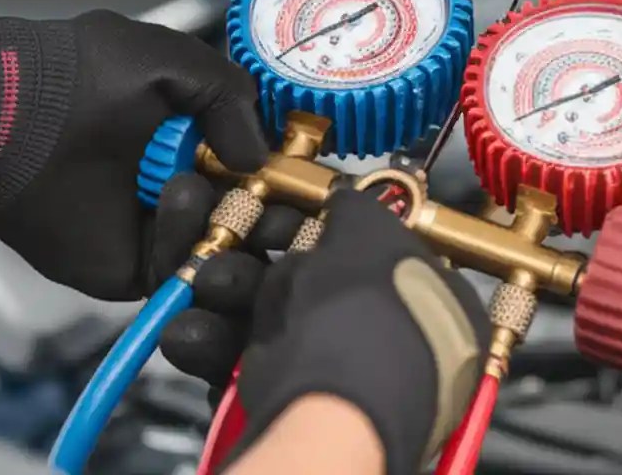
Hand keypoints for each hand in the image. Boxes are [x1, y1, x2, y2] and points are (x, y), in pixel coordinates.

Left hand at [0, 10, 266, 299]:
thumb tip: (257, 157)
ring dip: (229, 216)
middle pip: (252, 215)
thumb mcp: (171, 61)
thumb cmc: (83, 74)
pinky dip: (185, 236)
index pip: (258, 169)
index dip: (287, 175)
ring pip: (223, 246)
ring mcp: (154, 231)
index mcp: (192, 139)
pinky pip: (178, 267)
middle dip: (273, 210)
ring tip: (204, 179)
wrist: (1, 110)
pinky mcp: (128, 266)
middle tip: (284, 202)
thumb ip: (232, 95)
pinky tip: (178, 193)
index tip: (308, 176)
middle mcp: (179, 186)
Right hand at [163, 189, 489, 474]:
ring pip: (272, 325)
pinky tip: (186, 332)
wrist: (329, 424)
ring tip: (202, 283)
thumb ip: (357, 211)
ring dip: (228, 297)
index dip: (323, 227)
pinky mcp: (291, 416)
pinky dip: (211, 348)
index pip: (377, 251)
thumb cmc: (364, 322)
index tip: (280, 210)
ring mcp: (346, 384)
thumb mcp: (370, 236)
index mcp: (435, 302)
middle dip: (259, 263)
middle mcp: (396, 344)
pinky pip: (245, 372)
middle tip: (228, 244)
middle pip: (315, 287)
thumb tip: (345, 198)